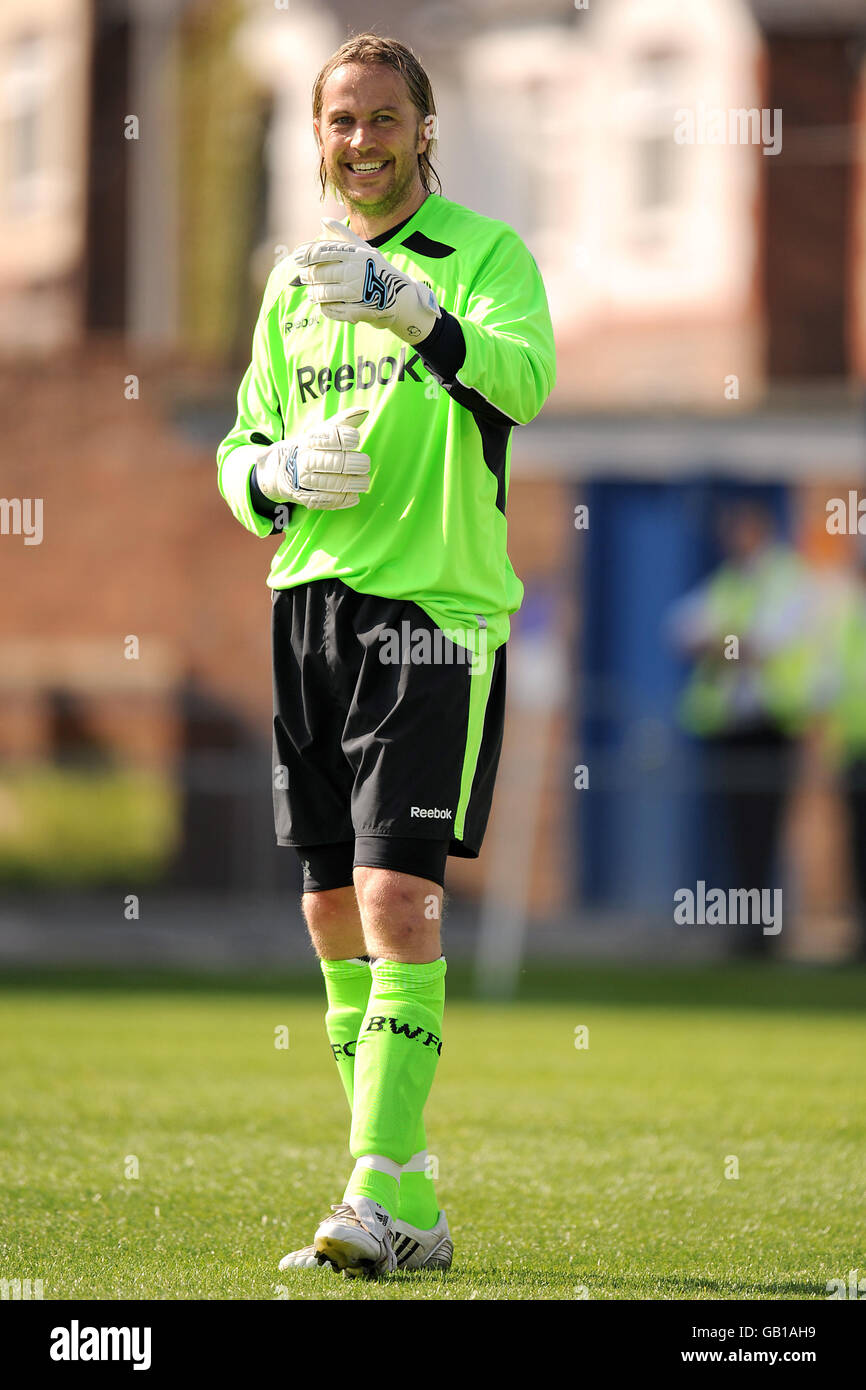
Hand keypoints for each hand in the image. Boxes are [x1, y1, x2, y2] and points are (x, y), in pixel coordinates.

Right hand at [255, 408, 370, 509]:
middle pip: (335, 463)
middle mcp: (304, 460)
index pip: (331, 437)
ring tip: (364, 481)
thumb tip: (364, 410)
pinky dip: (345, 499)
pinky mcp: (306, 498)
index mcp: (308, 441)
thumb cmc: (308, 448)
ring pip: (334, 484)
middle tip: (365, 463)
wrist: (277, 470)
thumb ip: (343, 422)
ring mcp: (304, 481)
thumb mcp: (320, 432)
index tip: (355, 440)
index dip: (348, 438)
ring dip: (354, 483)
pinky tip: (354, 495)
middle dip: (356, 463)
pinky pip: (329, 501)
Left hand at [293, 218, 440, 343]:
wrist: (400, 298)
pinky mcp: (356, 312)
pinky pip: (331, 310)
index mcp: (356, 255)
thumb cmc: (378, 271)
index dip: (305, 254)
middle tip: (304, 276)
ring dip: (314, 293)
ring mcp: (356, 293)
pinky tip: (324, 304)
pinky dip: (325, 307)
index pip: (322, 251)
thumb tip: (323, 220)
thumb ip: (343, 235)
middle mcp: (355, 272)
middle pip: (319, 273)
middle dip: (308, 276)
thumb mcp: (365, 249)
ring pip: (323, 293)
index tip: (297, 258)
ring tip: (312, 292)